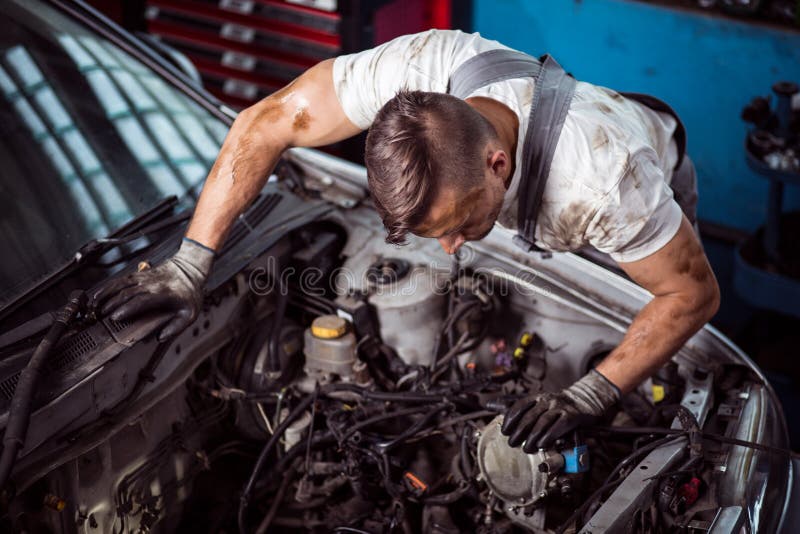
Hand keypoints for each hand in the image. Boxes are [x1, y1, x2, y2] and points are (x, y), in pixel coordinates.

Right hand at [91, 238, 213, 341]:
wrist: (190, 267)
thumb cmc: (190, 292)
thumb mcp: (190, 313)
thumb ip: (176, 327)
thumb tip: (160, 338)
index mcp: (163, 295)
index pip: (141, 301)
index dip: (127, 309)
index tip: (115, 317)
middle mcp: (151, 284)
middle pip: (127, 293)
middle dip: (111, 305)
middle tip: (99, 317)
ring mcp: (144, 278)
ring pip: (120, 285)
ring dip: (106, 295)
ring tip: (93, 307)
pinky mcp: (139, 274)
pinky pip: (120, 280)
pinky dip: (108, 287)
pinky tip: (98, 294)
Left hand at [501, 369, 619, 450]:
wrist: (584, 401)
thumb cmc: (559, 408)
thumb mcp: (543, 405)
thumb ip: (530, 413)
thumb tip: (511, 429)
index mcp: (537, 397)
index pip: (519, 406)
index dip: (510, 419)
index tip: (505, 432)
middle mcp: (547, 400)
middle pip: (529, 416)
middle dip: (518, 432)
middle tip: (512, 443)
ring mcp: (559, 407)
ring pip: (542, 423)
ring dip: (532, 438)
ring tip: (526, 448)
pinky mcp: (571, 417)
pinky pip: (557, 428)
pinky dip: (548, 437)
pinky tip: (542, 445)